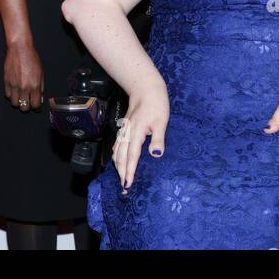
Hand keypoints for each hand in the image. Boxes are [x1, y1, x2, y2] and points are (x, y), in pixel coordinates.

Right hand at [3, 40, 43, 111]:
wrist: (20, 49)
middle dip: (28, 107)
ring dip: (18, 102)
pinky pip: (7, 95)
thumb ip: (41, 86)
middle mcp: (24, 87)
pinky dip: (11, 95)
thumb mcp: (41, 72)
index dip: (37, 108)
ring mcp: (14, 85)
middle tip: (29, 102)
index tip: (37, 107)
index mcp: (34, 85)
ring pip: (14, 103)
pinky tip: (15, 91)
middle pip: (24, 108)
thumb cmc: (31, 58)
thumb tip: (40, 96)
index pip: (35, 105)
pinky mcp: (6, 82)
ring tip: (21, 97)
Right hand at [113, 74, 168, 191]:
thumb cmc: (156, 104)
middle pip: (121, 158)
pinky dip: (116, 157)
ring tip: (121, 180)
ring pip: (117, 153)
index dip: (129, 172)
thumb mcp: (162, 121)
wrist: (145, 88)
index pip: (132, 157)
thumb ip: (158, 139)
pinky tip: (118, 162)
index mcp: (136, 133)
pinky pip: (117, 146)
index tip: (127, 185)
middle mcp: (127, 134)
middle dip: (121, 174)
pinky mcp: (124, 129)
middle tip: (124, 189)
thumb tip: (156, 155)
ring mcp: (124, 131)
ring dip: (118, 167)